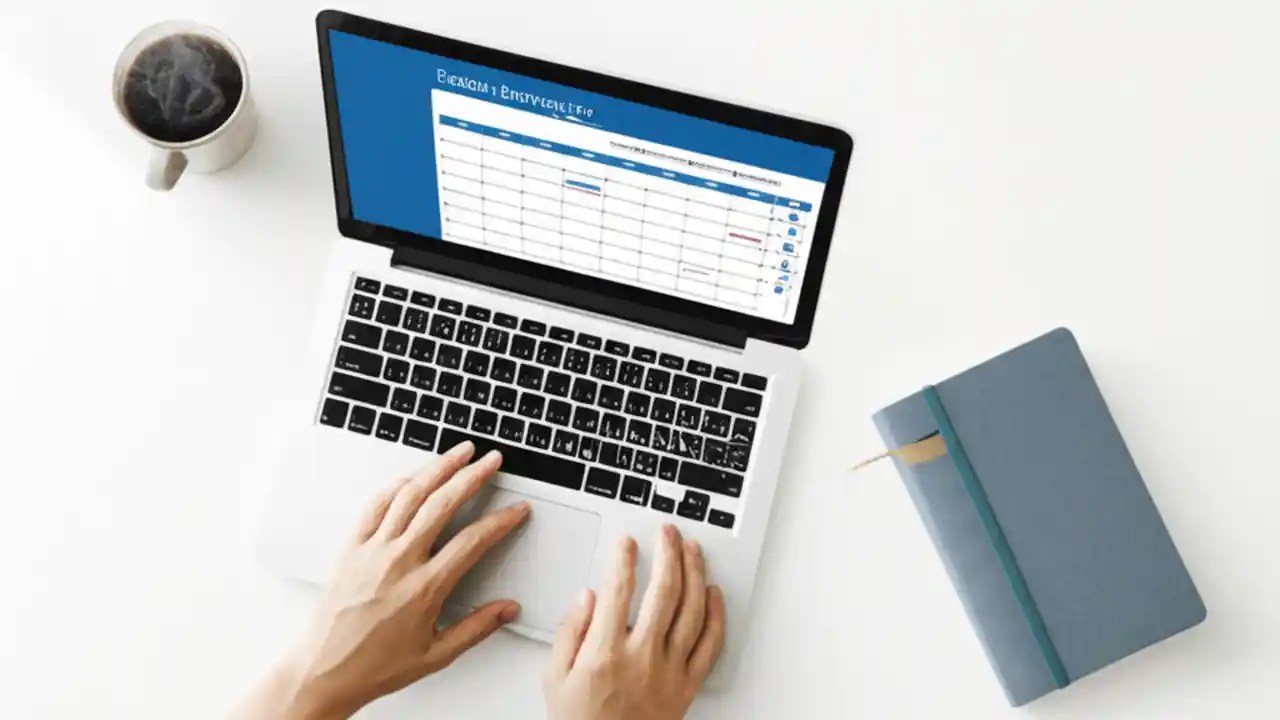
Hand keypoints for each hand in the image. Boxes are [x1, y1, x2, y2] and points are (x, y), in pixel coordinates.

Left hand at [231, 441, 529, 719]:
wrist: (324, 670)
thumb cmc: (375, 665)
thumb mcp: (436, 654)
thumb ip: (477, 628)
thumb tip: (507, 609)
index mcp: (425, 588)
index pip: (473, 540)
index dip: (500, 521)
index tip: (516, 510)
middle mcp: (399, 562)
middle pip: (443, 503)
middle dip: (473, 476)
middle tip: (491, 461)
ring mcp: (372, 550)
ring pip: (410, 495)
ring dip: (438, 468)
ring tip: (458, 453)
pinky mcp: (351, 548)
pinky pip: (375, 505)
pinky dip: (397, 485)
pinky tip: (412, 476)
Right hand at [543, 525, 725, 719]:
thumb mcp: (553, 679)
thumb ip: (569, 633)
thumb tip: (586, 596)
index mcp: (604, 652)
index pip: (618, 590)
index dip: (624, 559)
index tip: (626, 542)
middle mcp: (642, 657)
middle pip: (664, 591)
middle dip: (667, 553)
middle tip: (667, 533)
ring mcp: (669, 671)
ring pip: (691, 610)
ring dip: (695, 573)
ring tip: (692, 550)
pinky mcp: (687, 686)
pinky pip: (709, 645)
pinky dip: (715, 615)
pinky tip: (713, 593)